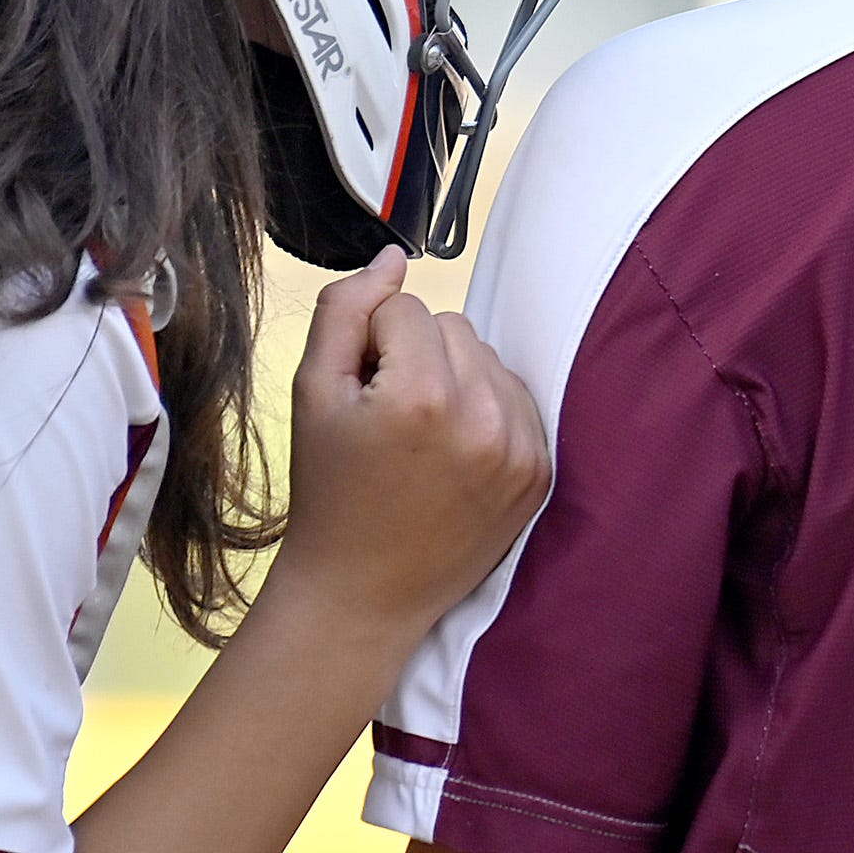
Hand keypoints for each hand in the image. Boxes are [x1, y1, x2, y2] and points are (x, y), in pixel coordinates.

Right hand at [273, 245, 549, 635]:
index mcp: (423, 396)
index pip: (404, 308)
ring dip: (454, 379)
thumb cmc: (329, 493)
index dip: (369, 344)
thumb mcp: (312, 392)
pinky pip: (514, 397)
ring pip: (486, 356)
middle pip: (451, 326)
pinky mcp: (540, 472)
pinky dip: (484, 411)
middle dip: (414, 357)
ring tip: (420, 439)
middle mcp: (483, 418)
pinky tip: (452, 454)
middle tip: (387, 422)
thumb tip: (394, 257)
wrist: (362, 595)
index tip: (360, 399)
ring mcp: (520, 448)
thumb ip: (345, 309)